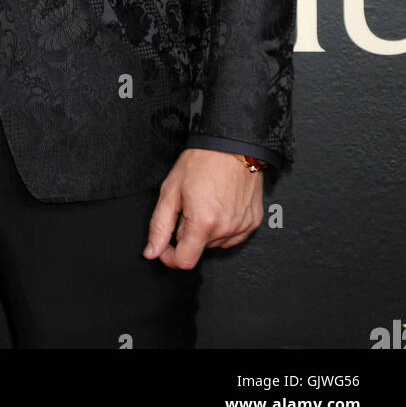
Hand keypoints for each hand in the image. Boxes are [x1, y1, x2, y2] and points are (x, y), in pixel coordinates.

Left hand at [143, 148, 263, 269]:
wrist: (233, 145)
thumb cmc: (202, 161)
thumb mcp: (171, 190)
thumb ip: (159, 225)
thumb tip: (152, 252)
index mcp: (203, 223)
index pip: (184, 261)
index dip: (169, 257)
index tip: (165, 245)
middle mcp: (225, 229)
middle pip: (199, 248)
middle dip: (188, 232)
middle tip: (188, 205)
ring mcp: (242, 227)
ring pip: (215, 243)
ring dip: (206, 230)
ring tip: (206, 202)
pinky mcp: (253, 223)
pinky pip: (232, 236)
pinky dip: (223, 226)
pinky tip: (220, 205)